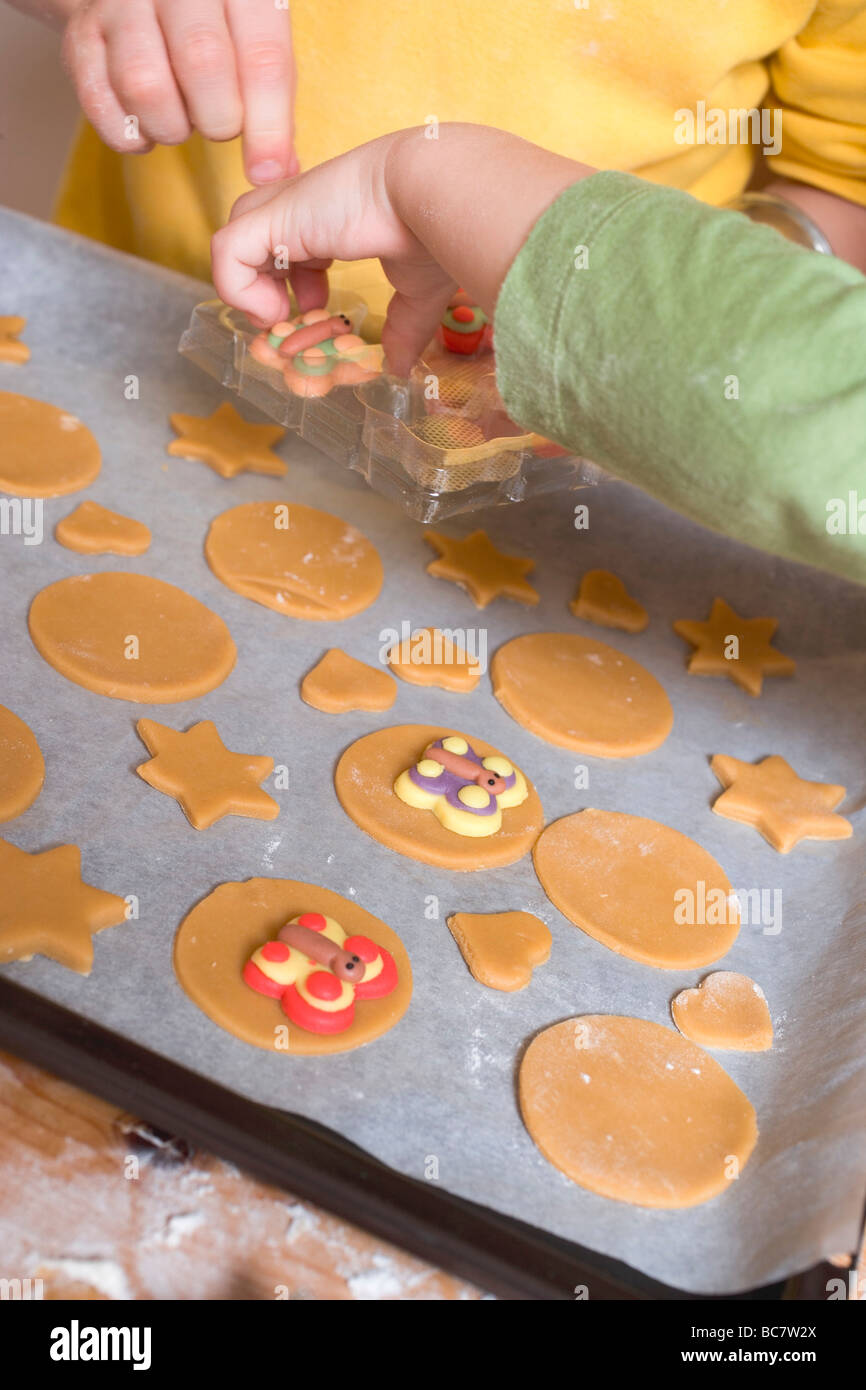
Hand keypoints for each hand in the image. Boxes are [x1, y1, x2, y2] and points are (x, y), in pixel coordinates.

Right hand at [60, 0, 294, 183]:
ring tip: (181, 122)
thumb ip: (274, 103)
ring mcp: (122, 3)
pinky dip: (128, 135)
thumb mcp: (256, 46)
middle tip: (220, 126)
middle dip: (218, 120)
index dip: (268, 127)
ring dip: (171, 126)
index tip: (267, 172)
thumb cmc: (216, 29)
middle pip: (202, 62)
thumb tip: (277, 170)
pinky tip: (146, 129)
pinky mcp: (81, 35)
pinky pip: (100, 102)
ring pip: (145, 84)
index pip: (262, 57)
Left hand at [212, 124, 590, 372]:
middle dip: (265, 287)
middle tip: (291, 318)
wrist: (436, 194)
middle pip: (253, 241)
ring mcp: (285, 209)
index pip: (289, 241)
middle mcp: (303, 208)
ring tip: (281, 316)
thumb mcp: (417, 291)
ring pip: (233, 245)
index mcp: (334, 216)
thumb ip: (404, 327)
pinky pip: (226, 254)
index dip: (293, 280)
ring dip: (249, 291)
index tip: (318, 310)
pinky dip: (238, 289)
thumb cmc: (437, 230)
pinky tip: (275, 310)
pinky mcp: (272, 217)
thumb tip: (401, 367)